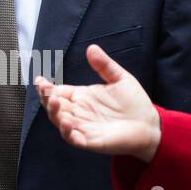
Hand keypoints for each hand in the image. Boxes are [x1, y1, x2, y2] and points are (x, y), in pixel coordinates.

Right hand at [35, 45, 160, 161]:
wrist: (151, 124)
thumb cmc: (135, 103)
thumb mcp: (120, 79)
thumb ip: (105, 65)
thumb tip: (91, 48)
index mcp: (82, 97)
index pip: (58, 91)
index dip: (47, 87)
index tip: (40, 80)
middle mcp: (79, 112)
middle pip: (55, 106)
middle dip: (47, 99)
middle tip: (46, 90)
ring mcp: (83, 127)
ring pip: (60, 122)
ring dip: (55, 113)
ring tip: (56, 102)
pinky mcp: (91, 141)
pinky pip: (74, 139)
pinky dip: (68, 133)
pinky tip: (68, 123)